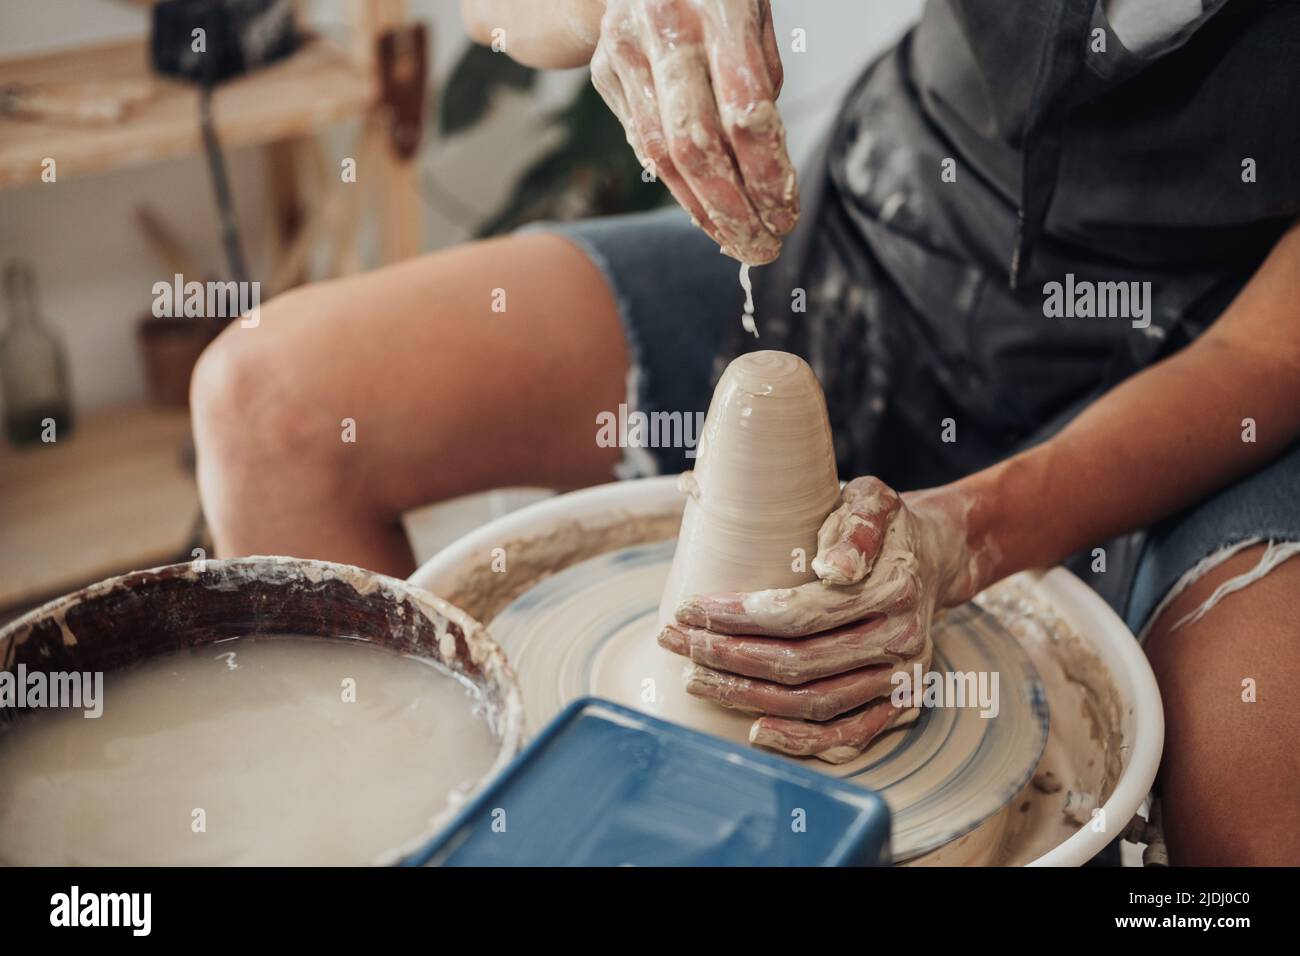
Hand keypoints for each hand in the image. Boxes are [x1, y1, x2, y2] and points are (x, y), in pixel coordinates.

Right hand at [589, 0, 797, 263]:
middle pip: (696, 146)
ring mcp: (625, 52)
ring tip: (741, 243)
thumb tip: (766, 166)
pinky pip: (643, 145)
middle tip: (766, 247)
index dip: (767, 174)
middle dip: (734, 208)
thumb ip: (761, 79)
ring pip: (661, 155)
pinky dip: (679, 188)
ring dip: (705, 212)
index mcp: (718, 8)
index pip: (744, 114)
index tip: (788, 212)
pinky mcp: (604, 73)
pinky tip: (710, 213)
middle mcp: (664, 29)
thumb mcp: (756, 14)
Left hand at [657, 477, 980, 762]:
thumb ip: (856, 528)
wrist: (936, 555)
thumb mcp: (873, 501)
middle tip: (675, 641)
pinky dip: (801, 739)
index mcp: (892, 588)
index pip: (800, 613)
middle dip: (725, 656)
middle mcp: (900, 639)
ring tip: (694, 677)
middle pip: (798, 663)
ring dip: (746, 695)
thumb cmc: (887, 524)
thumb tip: (832, 568)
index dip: (738, 617)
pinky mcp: (898, 702)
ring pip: (813, 701)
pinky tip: (755, 728)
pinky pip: (848, 733)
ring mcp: (901, 677)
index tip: (690, 607)